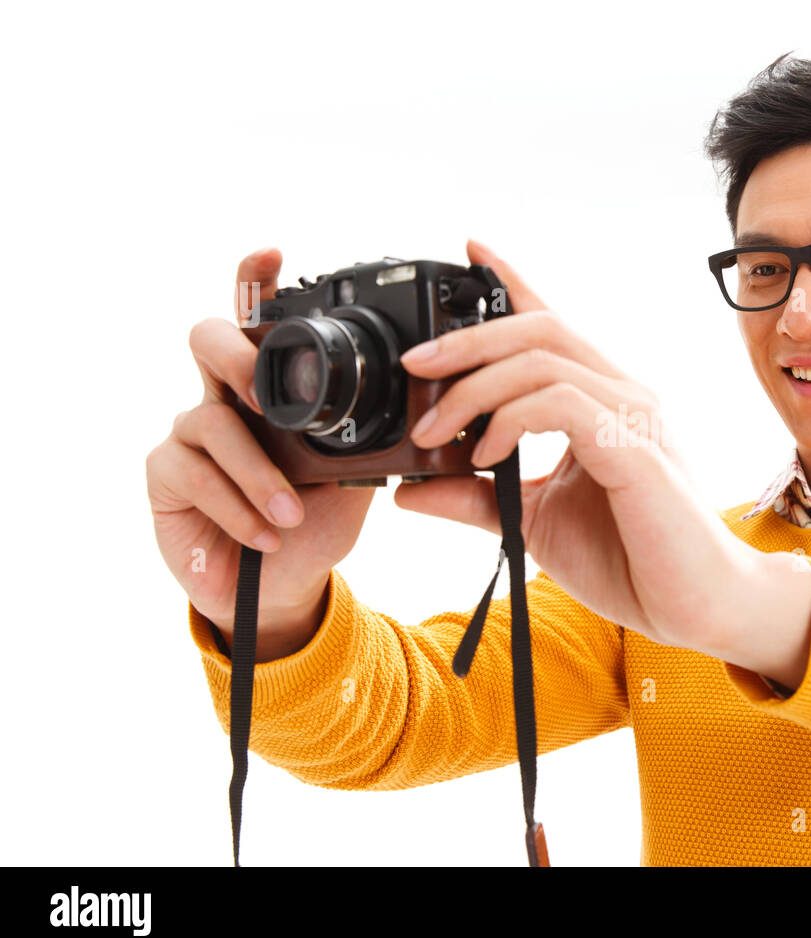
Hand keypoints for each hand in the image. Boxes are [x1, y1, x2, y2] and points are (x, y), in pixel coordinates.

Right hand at [145, 248, 374, 660]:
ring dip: (258, 477)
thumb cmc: (316, 520)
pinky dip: (238, 508)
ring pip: (210, 424)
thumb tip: (418, 411)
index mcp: (270, 390)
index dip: (254, 282)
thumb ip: (365, 438)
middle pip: (206, 341)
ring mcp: (189, 434)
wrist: (285, 585)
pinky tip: (264, 535)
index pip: (255, 323)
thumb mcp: (353, 476)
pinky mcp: (165, 474)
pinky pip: (196, 475)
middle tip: (264, 398)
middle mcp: (223, 398)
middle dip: (236, 359)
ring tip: (291, 516)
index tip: (273, 252)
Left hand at [394, 240, 810, 682]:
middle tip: (414, 364)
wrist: (694, 607)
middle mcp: (621, 395)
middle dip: (468, 337)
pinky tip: (485, 454)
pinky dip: (511, 419)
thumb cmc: (630, 561)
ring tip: (433, 433)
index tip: (468, 250)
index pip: (552, 325)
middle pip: (540, 328)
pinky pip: (563, 403)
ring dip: (475, 387)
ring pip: (545, 358)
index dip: (510, 282)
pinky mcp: (635, 448)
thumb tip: (411, 487)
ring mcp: (633, 416)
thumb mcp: (533, 524)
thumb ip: (478, 499)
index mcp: (602, 403)